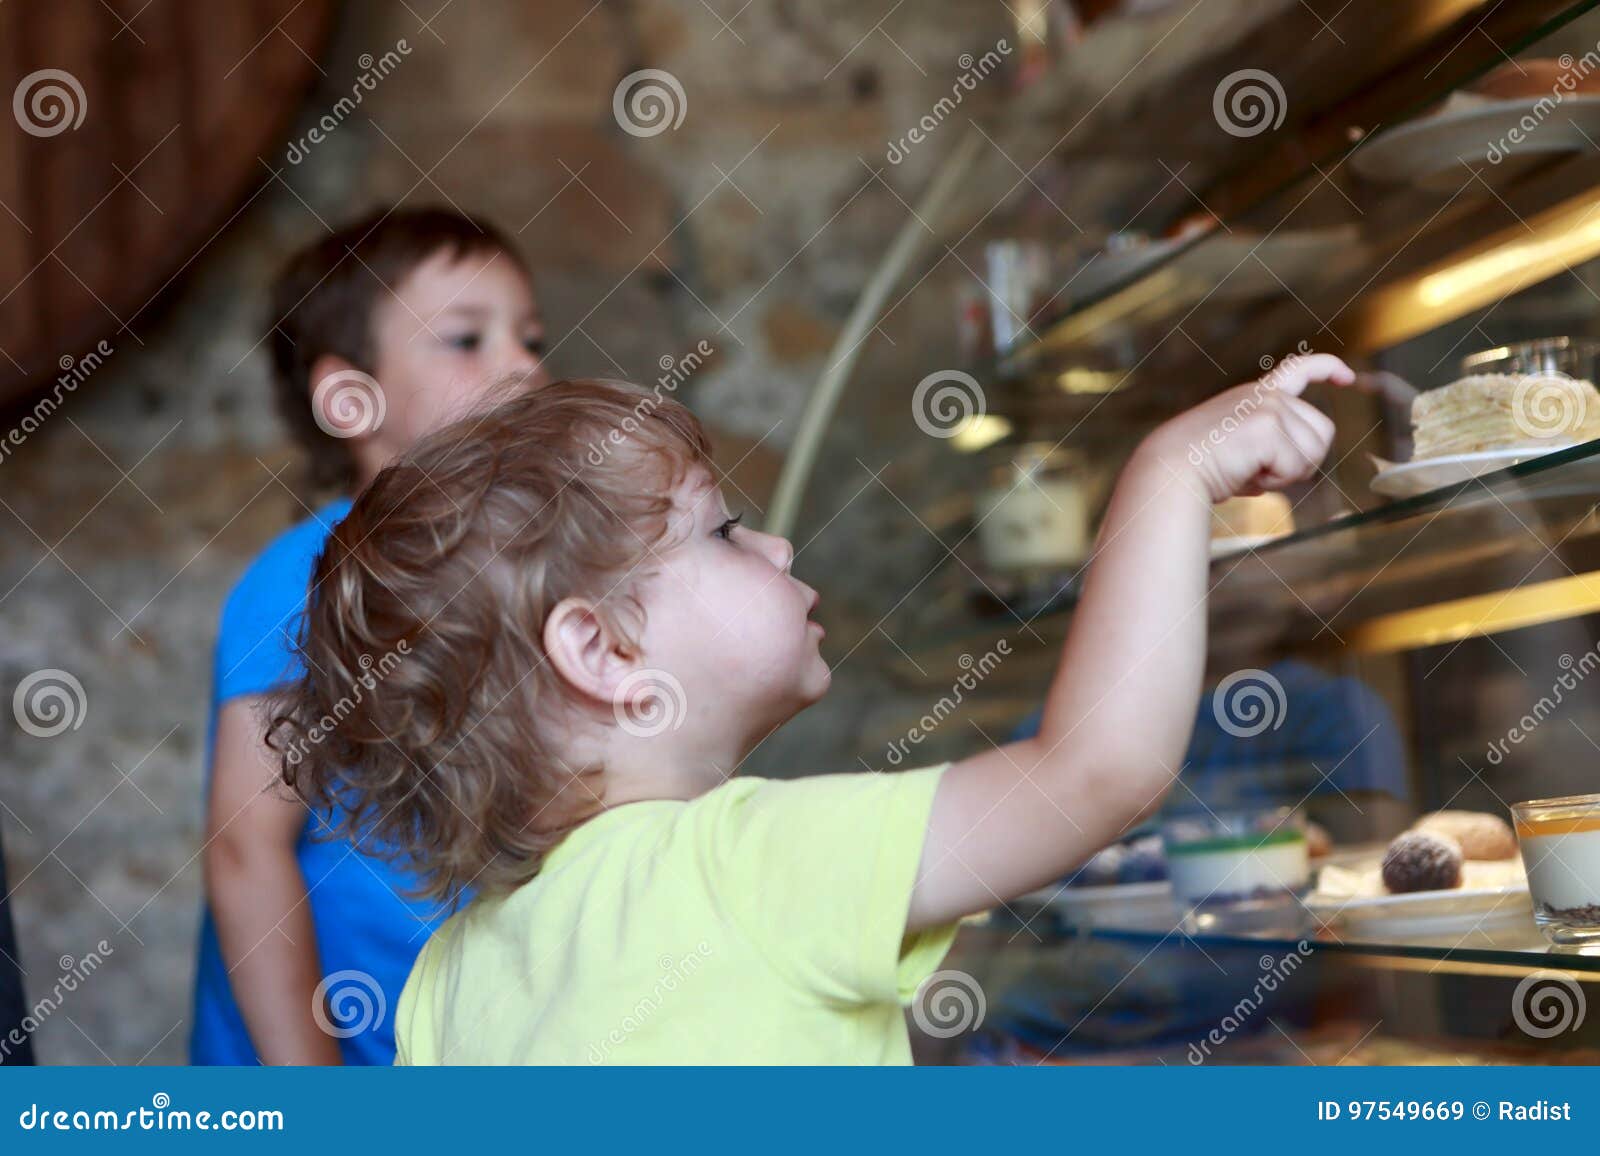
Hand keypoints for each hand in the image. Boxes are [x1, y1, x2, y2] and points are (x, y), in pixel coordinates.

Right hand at [1149, 352, 1354, 501]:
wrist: (1169, 472)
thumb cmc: (1195, 469)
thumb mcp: (1237, 449)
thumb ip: (1267, 447)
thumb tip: (1293, 468)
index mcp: (1254, 395)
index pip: (1299, 370)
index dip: (1328, 369)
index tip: (1347, 377)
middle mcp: (1265, 395)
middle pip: (1322, 431)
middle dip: (1301, 460)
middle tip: (1261, 471)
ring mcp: (1269, 407)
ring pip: (1315, 451)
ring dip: (1287, 473)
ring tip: (1249, 471)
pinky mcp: (1268, 426)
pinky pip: (1298, 466)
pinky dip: (1276, 481)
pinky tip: (1246, 475)